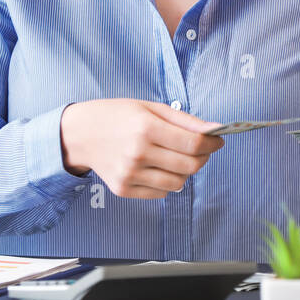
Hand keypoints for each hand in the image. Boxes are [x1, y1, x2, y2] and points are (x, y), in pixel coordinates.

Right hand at [59, 99, 224, 198]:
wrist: (80, 134)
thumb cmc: (117, 116)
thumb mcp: (149, 107)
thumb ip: (184, 120)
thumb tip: (215, 129)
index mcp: (145, 127)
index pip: (193, 144)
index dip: (212, 143)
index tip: (218, 140)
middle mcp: (138, 153)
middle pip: (190, 165)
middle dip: (204, 158)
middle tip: (202, 149)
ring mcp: (130, 174)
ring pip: (178, 182)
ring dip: (186, 171)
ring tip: (176, 157)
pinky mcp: (124, 189)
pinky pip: (161, 192)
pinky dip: (167, 181)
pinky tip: (158, 167)